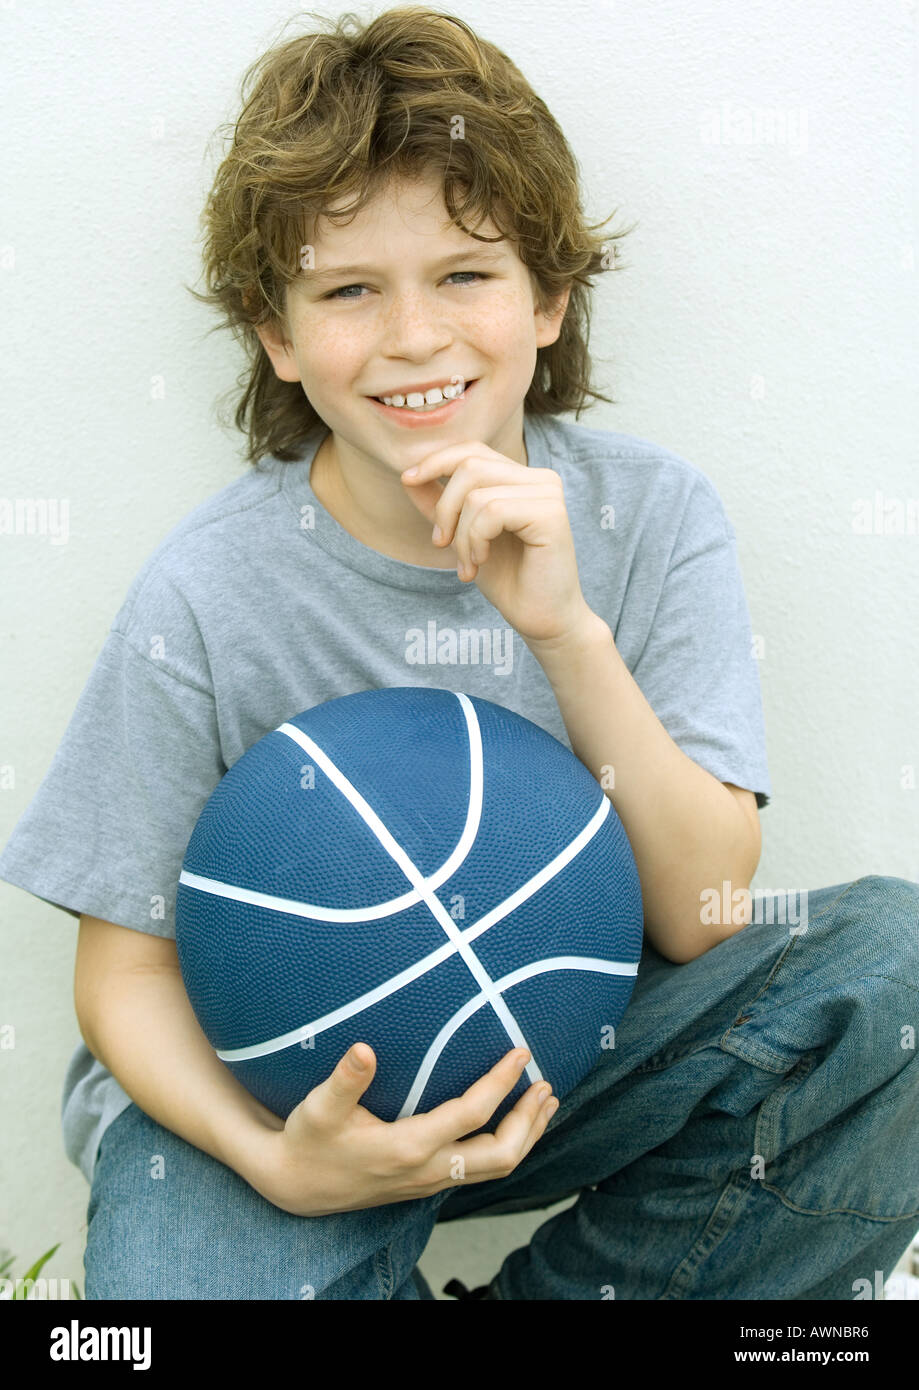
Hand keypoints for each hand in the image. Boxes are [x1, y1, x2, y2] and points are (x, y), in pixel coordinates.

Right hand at [250, 1043, 557, 1216]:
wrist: (295, 1186)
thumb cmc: (308, 1140)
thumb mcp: (319, 1108)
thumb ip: (344, 1080)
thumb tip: (364, 1049)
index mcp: (408, 1147)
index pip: (472, 1114)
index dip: (501, 1082)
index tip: (519, 1053)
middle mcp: (427, 1169)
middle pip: (501, 1155)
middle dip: (529, 1120)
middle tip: (545, 1084)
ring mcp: (429, 1180)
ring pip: (496, 1168)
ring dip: (525, 1135)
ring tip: (544, 1103)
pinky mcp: (426, 1181)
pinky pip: (480, 1169)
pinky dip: (505, 1145)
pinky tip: (510, 1123)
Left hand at [401, 442, 596, 645]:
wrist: (540, 619)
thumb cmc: (507, 580)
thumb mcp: (462, 535)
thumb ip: (440, 504)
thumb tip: (407, 474)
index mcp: (522, 478)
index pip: (471, 450)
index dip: (435, 461)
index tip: (408, 480)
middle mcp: (540, 478)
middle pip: (469, 466)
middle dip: (445, 508)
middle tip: (442, 544)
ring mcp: (549, 494)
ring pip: (477, 493)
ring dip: (461, 535)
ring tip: (468, 564)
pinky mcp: (551, 514)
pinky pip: (491, 511)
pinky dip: (476, 540)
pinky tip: (482, 562)